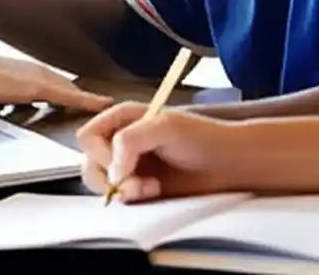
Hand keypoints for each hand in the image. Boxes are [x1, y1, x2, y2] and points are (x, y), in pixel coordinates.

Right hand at [0, 48, 112, 112]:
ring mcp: (36, 76)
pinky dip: (86, 100)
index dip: (78, 94)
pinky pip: (67, 95)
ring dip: (92, 99)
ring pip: (73, 91)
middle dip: (89, 97)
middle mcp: (35, 70)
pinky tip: (102, 105)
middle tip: (114, 105)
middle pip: (70, 88)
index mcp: (26, 72)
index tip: (95, 101)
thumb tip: (10, 108)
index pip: (59, 85)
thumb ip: (5, 97)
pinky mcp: (32, 86)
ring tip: (114, 106)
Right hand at [76, 102, 239, 202]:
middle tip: (136, 183)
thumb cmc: (203, 137)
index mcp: (123, 119)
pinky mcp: (138, 189)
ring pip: (100, 183)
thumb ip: (130, 141)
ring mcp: (129, 167)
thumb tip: (112, 172)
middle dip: (110, 177)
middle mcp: (122, 142)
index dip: (99, 153)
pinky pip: (118, 198)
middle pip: (90, 162)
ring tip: (149, 189)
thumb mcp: (165, 127)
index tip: (120, 165)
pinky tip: (154, 193)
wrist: (229, 164)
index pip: (89, 136)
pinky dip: (130, 200)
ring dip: (121, 190)